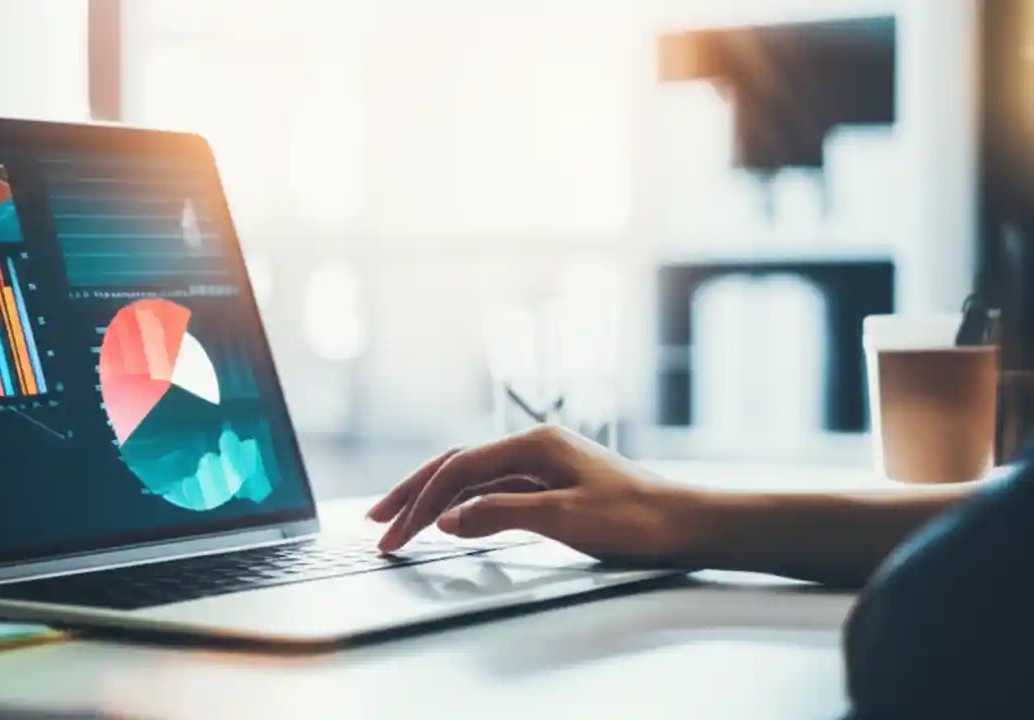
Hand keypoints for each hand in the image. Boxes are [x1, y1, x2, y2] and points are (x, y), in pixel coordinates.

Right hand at [368, 425, 691, 559]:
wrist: (689, 524)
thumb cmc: (638, 517)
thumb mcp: (565, 518)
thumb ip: (502, 514)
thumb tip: (451, 519)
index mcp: (534, 444)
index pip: (459, 469)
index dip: (422, 502)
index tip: (395, 533)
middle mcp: (534, 447)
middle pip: (458, 465)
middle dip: (415, 493)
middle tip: (379, 522)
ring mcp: (543, 466)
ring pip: (474, 477)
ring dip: (436, 499)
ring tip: (401, 520)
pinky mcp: (552, 486)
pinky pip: (494, 490)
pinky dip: (465, 506)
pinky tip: (451, 521)